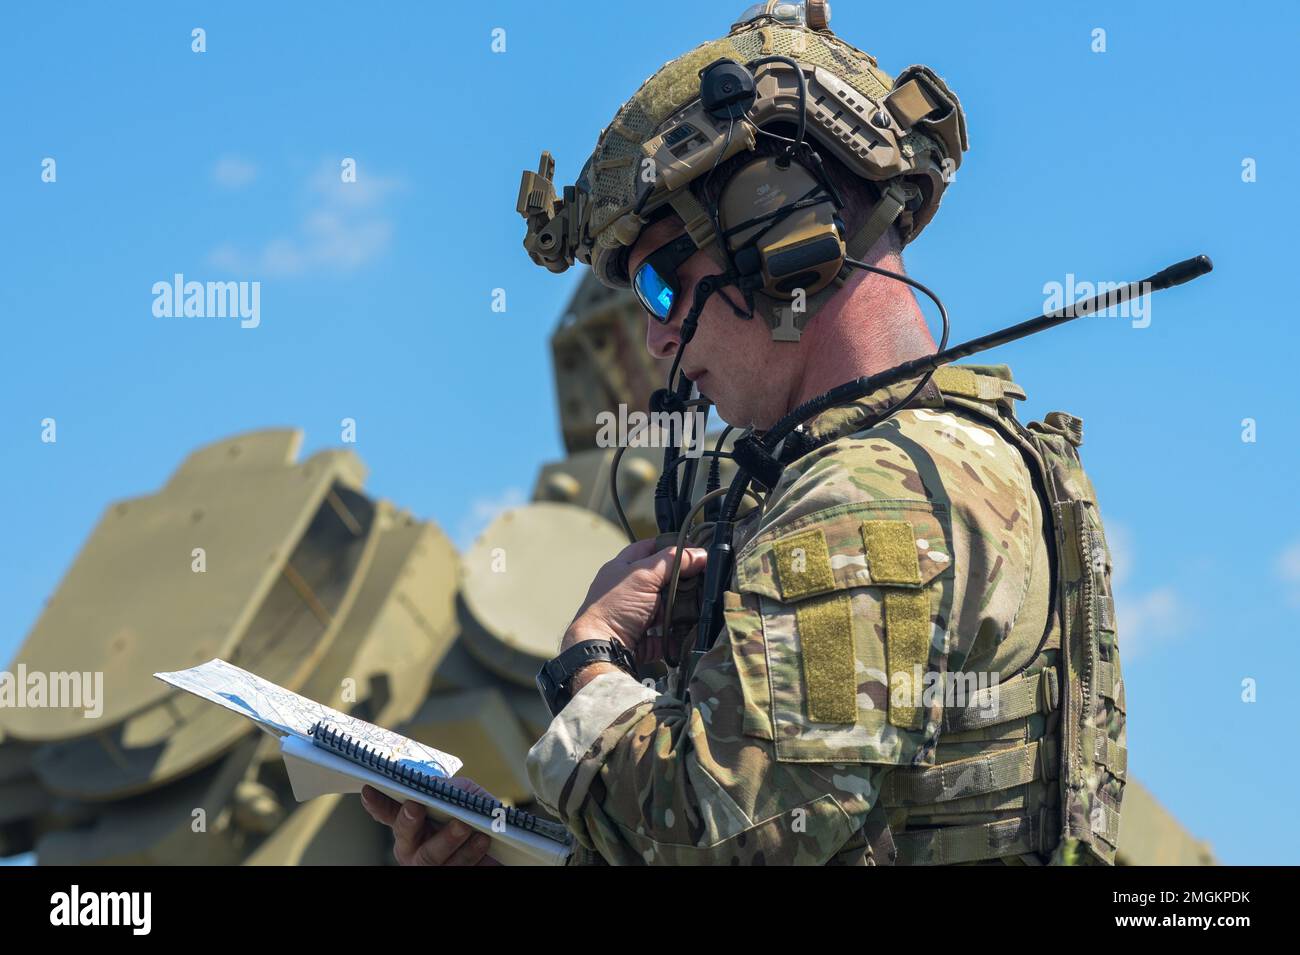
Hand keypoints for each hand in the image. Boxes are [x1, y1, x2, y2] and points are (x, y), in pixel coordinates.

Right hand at [360, 780, 500, 865]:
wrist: (500, 846)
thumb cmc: (476, 817)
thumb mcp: (467, 796)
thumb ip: (452, 789)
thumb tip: (436, 787)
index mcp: (411, 825)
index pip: (387, 813)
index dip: (376, 803)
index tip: (369, 790)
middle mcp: (413, 848)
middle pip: (403, 836)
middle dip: (408, 821)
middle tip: (417, 806)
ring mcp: (430, 867)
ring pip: (429, 858)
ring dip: (447, 839)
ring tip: (465, 825)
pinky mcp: (449, 876)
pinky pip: (455, 868)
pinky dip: (470, 852)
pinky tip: (482, 840)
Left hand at [563, 538, 707, 659]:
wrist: (601, 648)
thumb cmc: (615, 607)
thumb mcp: (644, 576)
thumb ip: (673, 562)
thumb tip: (701, 554)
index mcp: (622, 569)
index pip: (648, 548)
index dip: (670, 546)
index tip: (695, 552)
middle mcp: (628, 591)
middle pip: (662, 580)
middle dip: (682, 582)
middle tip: (701, 581)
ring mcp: (636, 616)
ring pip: (667, 609)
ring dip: (682, 610)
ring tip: (699, 606)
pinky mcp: (643, 640)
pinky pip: (666, 637)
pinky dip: (678, 636)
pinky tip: (691, 632)